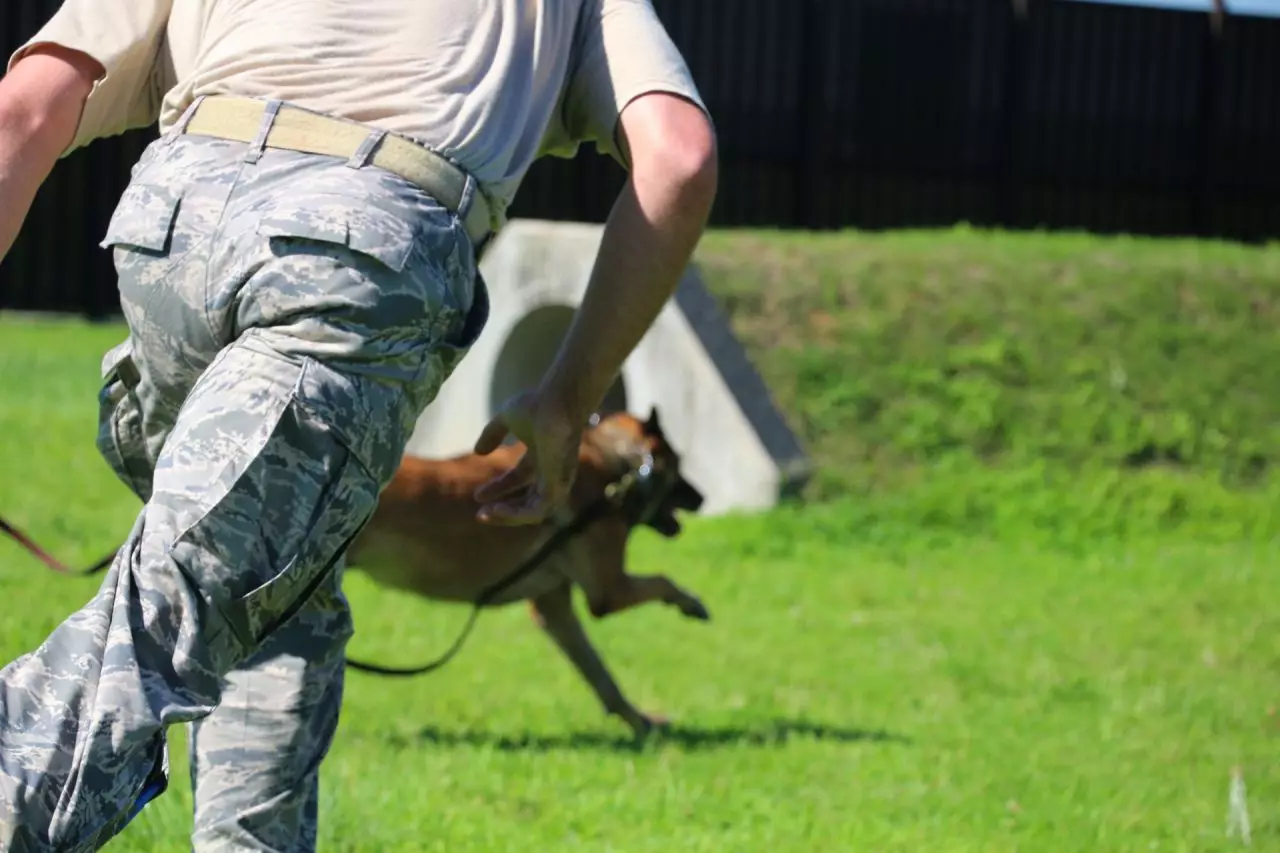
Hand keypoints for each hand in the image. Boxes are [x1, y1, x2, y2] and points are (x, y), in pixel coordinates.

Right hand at [472, 387, 585, 524]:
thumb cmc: (537, 405)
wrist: (556, 404)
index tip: (477, 496)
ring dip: (508, 516)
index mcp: (541, 456)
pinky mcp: (557, 486)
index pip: (519, 479)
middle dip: (504, 509)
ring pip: (534, 511)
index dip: (498, 489)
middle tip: (480, 515)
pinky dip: (517, 514)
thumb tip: (478, 452)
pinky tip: (497, 509)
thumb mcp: (506, 418)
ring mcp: (556, 480)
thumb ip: (492, 434)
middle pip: (528, 499)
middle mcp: (551, 471)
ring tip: (486, 514)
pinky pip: (538, 511)